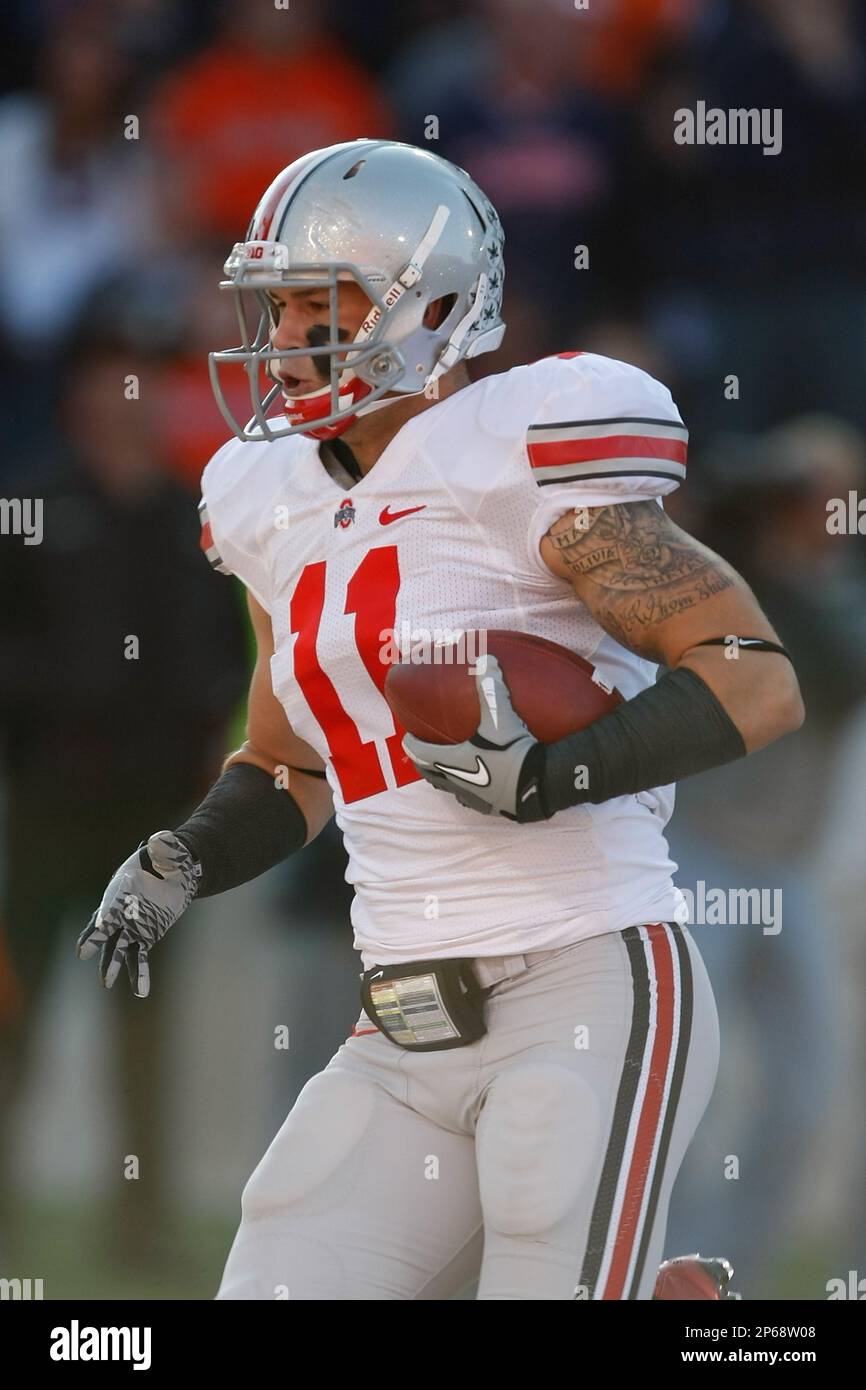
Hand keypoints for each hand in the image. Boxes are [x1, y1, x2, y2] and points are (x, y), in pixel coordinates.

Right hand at [76, 831, 200, 996]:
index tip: (96, 930)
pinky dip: (140, 974)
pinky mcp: (146, 936)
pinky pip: (140, 957)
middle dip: (95, 941)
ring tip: (107, 983)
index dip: (102, 919)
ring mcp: (132, 926)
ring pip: (119, 949)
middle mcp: (121, 912)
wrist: (178, 872)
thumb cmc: (168, 858)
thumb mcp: (168, 850)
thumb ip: (163, 848)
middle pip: (106, 930)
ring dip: (114, 966)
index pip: (109, 907)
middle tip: (83, 953)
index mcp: (122, 891)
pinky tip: (140, 992)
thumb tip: (159, 840)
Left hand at [402, 655, 549, 821]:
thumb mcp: (500, 717)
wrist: (538, 785)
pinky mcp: (493, 808)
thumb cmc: (511, 751)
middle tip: (422, 754)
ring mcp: (474, 798)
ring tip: (449, 768)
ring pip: (451, 789)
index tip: (408, 738)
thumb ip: (491, 688)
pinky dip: (471, 790)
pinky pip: (474, 799)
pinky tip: (482, 783)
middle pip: (431, 775)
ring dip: (445, 778)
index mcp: (451, 761)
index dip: (412, 745)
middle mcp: (457, 783)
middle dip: (424, 764)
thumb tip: (486, 660)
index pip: (420, 753)